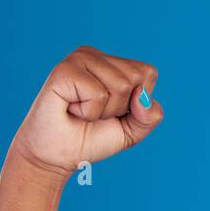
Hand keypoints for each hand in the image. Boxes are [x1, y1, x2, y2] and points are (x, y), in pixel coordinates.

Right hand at [8, 45, 162, 182]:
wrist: (58, 155)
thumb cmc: (91, 138)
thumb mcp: (132, 130)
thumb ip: (150, 116)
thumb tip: (142, 97)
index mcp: (111, 63)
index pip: (148, 73)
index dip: (139, 102)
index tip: (114, 112)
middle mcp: (94, 55)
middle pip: (137, 78)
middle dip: (122, 107)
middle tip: (96, 113)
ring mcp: (78, 59)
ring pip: (121, 85)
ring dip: (105, 111)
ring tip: (82, 111)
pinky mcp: (65, 70)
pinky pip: (99, 94)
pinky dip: (90, 113)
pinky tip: (72, 109)